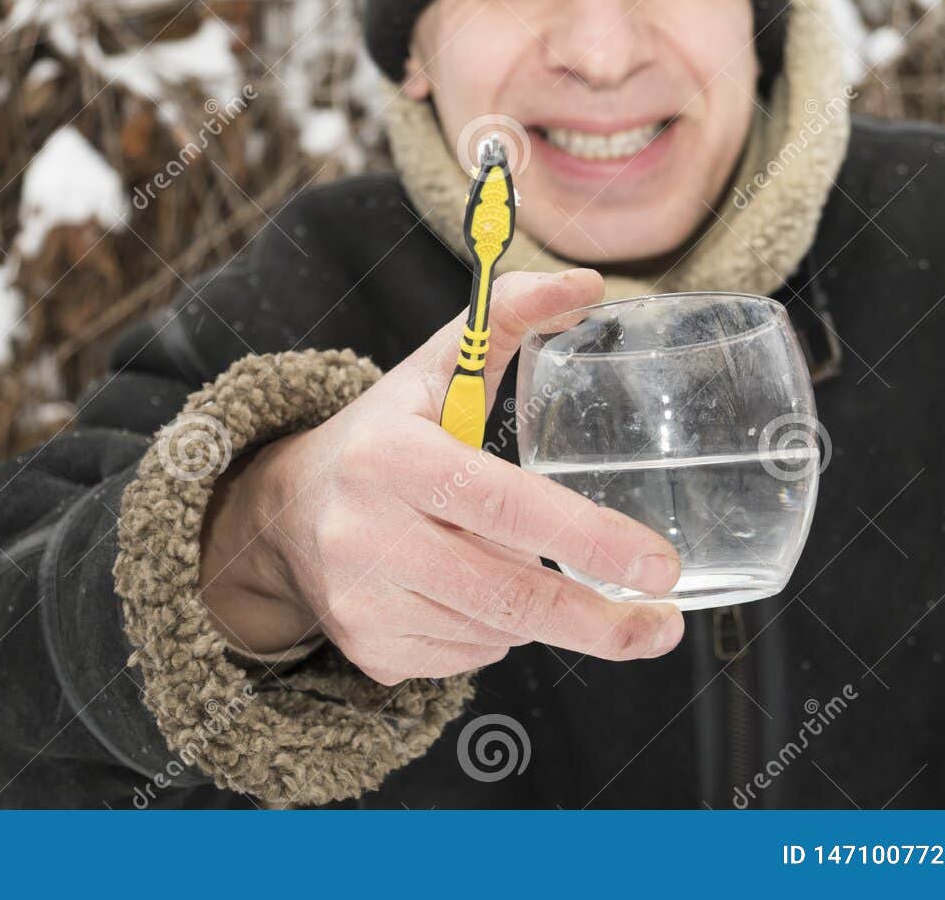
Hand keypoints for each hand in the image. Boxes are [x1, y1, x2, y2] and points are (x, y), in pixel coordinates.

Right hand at [198, 268, 684, 683]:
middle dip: (599, 619)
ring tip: (528, 574)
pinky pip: (466, 659)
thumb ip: (507, 320)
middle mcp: (367, 533)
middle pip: (510, 594)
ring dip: (536, 613)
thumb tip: (588, 285)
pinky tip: (473, 596)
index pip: (505, 505)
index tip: (659, 564)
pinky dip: (494, 635)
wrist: (284, 512)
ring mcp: (363, 601)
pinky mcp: (368, 649)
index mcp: (393, 457)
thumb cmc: (383, 435)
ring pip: (496, 632)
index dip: (588, 538)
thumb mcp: (435, 370)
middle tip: (660, 624)